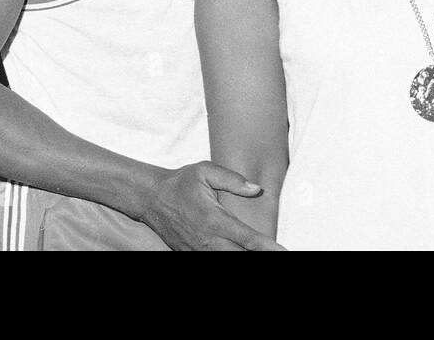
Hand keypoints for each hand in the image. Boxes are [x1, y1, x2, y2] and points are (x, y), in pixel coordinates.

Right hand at [140, 161, 282, 250]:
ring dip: (243, 257)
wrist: (150, 198)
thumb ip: (233, 180)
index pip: (248, 239)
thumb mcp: (206, 171)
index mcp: (215, 220)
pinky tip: (239, 252)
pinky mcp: (189, 255)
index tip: (282, 251)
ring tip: (263, 253)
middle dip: (259, 256)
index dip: (268, 247)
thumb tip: (257, 189)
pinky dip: (227, 257)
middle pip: (240, 256)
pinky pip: (211, 261)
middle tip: (278, 252)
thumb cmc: (181, 183)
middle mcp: (208, 240)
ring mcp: (197, 251)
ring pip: (226, 262)